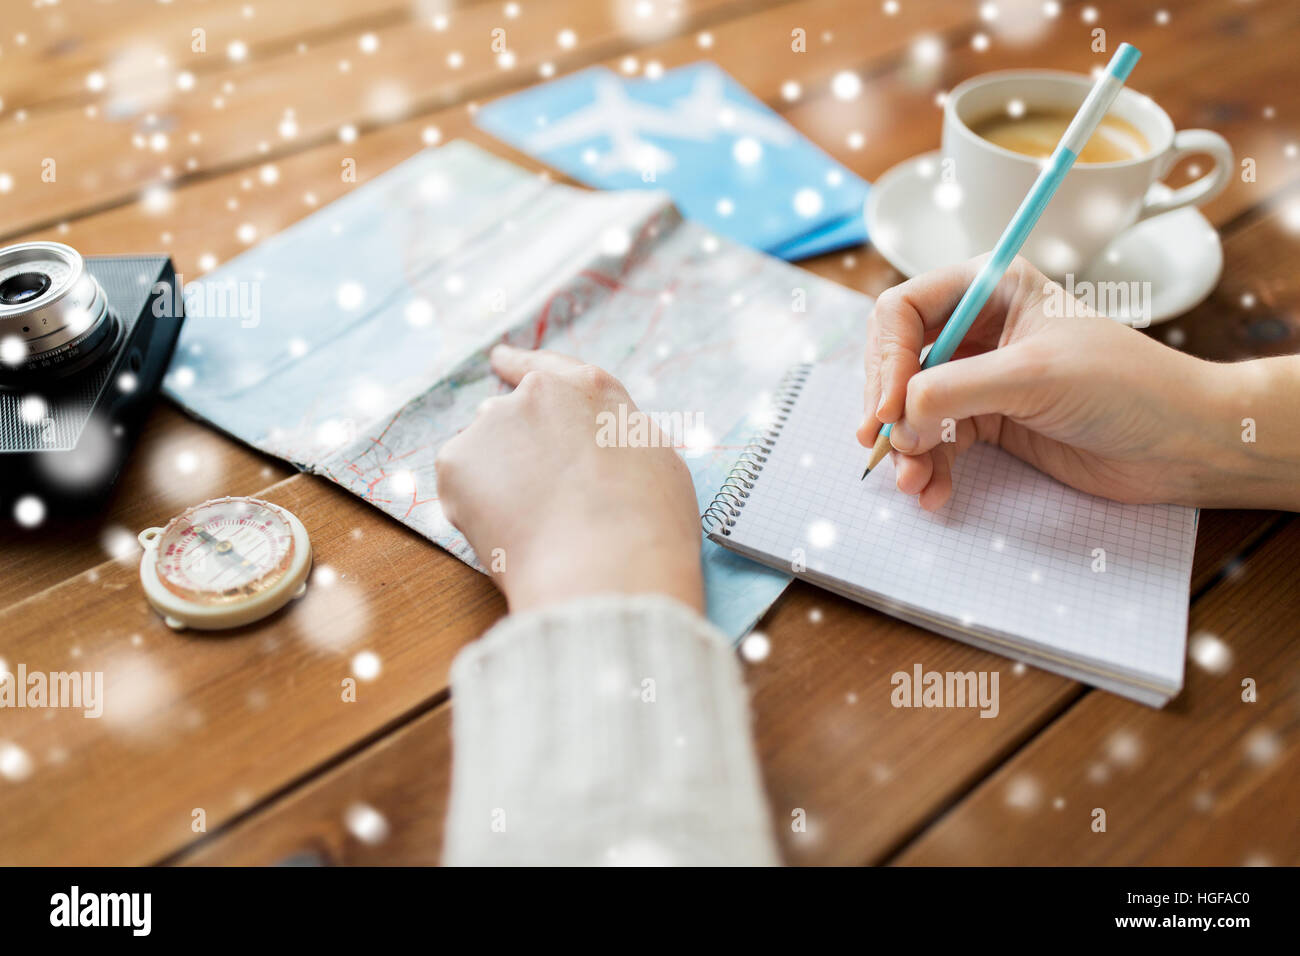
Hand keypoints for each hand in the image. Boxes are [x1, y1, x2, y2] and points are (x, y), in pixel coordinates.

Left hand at [435, 345, 703, 613]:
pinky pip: (462, 488)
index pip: (547, 366)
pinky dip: (476, 510)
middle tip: (538, 493)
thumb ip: (612, 439)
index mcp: (589, 390)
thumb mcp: (655, 460)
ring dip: (498, 479)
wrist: (604, 568)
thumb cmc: (646, 522)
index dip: (520, 364)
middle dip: (517, 446)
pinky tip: (511, 534)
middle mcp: (535, 394)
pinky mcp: (457, 462)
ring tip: (533, 524)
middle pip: (512, 414)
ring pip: (485, 452)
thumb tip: (594, 448)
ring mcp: (492, 424)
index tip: (499, 359)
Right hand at [859, 257, 1261, 509]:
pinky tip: (935, 494)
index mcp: (990, 288)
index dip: (886, 360)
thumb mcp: (1033, 376)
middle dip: (890, 410)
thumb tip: (896, 419)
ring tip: (914, 485)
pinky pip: (938, 443)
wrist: (1183, 444)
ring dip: (907, 450)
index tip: (888, 409)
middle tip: (885, 449)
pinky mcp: (991, 423)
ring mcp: (982, 377)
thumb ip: (955, 391)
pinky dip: (929, 469)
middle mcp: (979, 327)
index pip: (903, 312)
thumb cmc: (1127, 387)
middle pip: (898, 363)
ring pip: (913, 409)